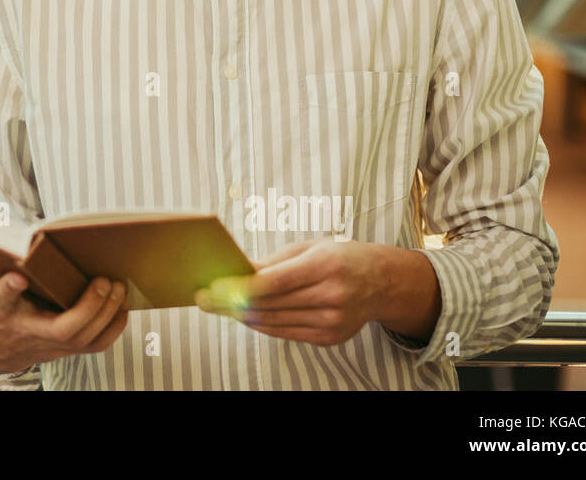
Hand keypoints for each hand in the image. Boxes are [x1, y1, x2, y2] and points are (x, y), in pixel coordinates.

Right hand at [0, 238, 129, 372]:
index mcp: (0, 312)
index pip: (3, 303)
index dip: (9, 290)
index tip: (17, 274)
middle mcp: (29, 330)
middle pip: (63, 329)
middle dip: (87, 307)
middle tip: (102, 280)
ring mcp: (52, 343)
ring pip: (86, 337)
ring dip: (106, 312)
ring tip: (117, 284)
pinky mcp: (69, 347)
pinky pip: (98, 344)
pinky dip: (115, 325)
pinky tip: (121, 302)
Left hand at [194, 239, 389, 346]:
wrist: (382, 283)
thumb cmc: (340, 257)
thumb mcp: (309, 247)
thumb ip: (273, 262)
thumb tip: (237, 272)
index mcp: (326, 265)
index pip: (274, 282)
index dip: (241, 287)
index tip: (214, 286)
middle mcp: (332, 296)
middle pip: (269, 304)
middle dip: (231, 303)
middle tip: (204, 299)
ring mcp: (333, 321)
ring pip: (274, 322)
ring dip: (241, 316)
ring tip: (217, 308)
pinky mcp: (329, 338)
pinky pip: (285, 332)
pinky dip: (261, 324)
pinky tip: (244, 316)